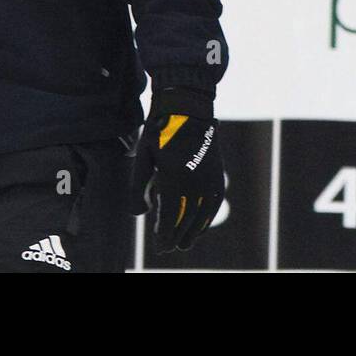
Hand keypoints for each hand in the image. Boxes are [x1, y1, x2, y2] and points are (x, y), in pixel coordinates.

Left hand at [129, 88, 224, 252]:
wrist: (187, 108)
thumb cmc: (159, 132)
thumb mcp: (143, 158)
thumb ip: (139, 189)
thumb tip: (142, 214)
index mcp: (173, 179)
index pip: (170, 219)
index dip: (164, 236)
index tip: (160, 247)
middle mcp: (195, 183)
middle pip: (186, 220)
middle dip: (176, 236)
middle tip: (167, 247)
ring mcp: (209, 179)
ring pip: (202, 215)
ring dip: (193, 231)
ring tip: (184, 242)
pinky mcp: (217, 174)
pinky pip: (214, 203)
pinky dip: (207, 217)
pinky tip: (200, 224)